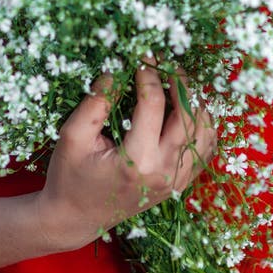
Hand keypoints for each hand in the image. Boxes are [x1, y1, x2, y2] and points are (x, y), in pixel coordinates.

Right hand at [34, 64, 215, 251]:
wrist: (75, 218)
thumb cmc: (69, 175)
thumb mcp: (73, 135)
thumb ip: (97, 102)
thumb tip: (117, 69)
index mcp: (137, 161)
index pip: (154, 104)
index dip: (148, 73)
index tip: (141, 54)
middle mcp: (164, 172)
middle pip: (188, 116)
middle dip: (180, 82)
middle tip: (166, 62)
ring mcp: (176, 181)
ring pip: (204, 132)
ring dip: (194, 103)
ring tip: (176, 82)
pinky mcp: (179, 184)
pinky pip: (204, 149)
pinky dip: (202, 125)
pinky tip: (186, 108)